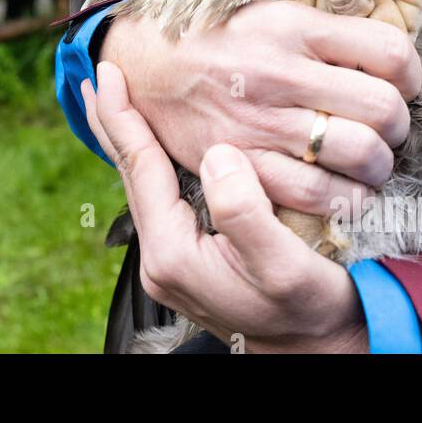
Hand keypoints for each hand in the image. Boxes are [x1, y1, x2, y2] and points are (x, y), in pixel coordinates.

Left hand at [83, 61, 369, 352]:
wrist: (325, 351)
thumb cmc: (312, 310)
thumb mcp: (284, 264)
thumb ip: (246, 211)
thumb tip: (217, 154)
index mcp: (173, 254)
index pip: (140, 169)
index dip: (124, 117)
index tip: (108, 71)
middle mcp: (164, 259)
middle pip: (132, 175)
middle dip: (114, 123)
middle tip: (97, 74)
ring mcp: (175, 262)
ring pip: (145, 185)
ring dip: (132, 140)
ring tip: (118, 101)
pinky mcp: (192, 259)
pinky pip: (163, 196)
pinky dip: (154, 161)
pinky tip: (158, 145)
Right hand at [98, 0, 421, 217]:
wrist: (143, 62)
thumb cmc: (214, 35)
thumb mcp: (270, 12)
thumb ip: (326, 31)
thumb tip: (387, 53)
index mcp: (294, 29)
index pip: (389, 53)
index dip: (410, 75)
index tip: (399, 84)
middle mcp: (280, 74)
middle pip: (383, 109)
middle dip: (396, 126)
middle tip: (384, 130)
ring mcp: (261, 122)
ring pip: (360, 155)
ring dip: (376, 166)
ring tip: (367, 163)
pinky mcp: (243, 161)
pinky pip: (318, 192)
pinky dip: (342, 199)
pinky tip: (340, 191)